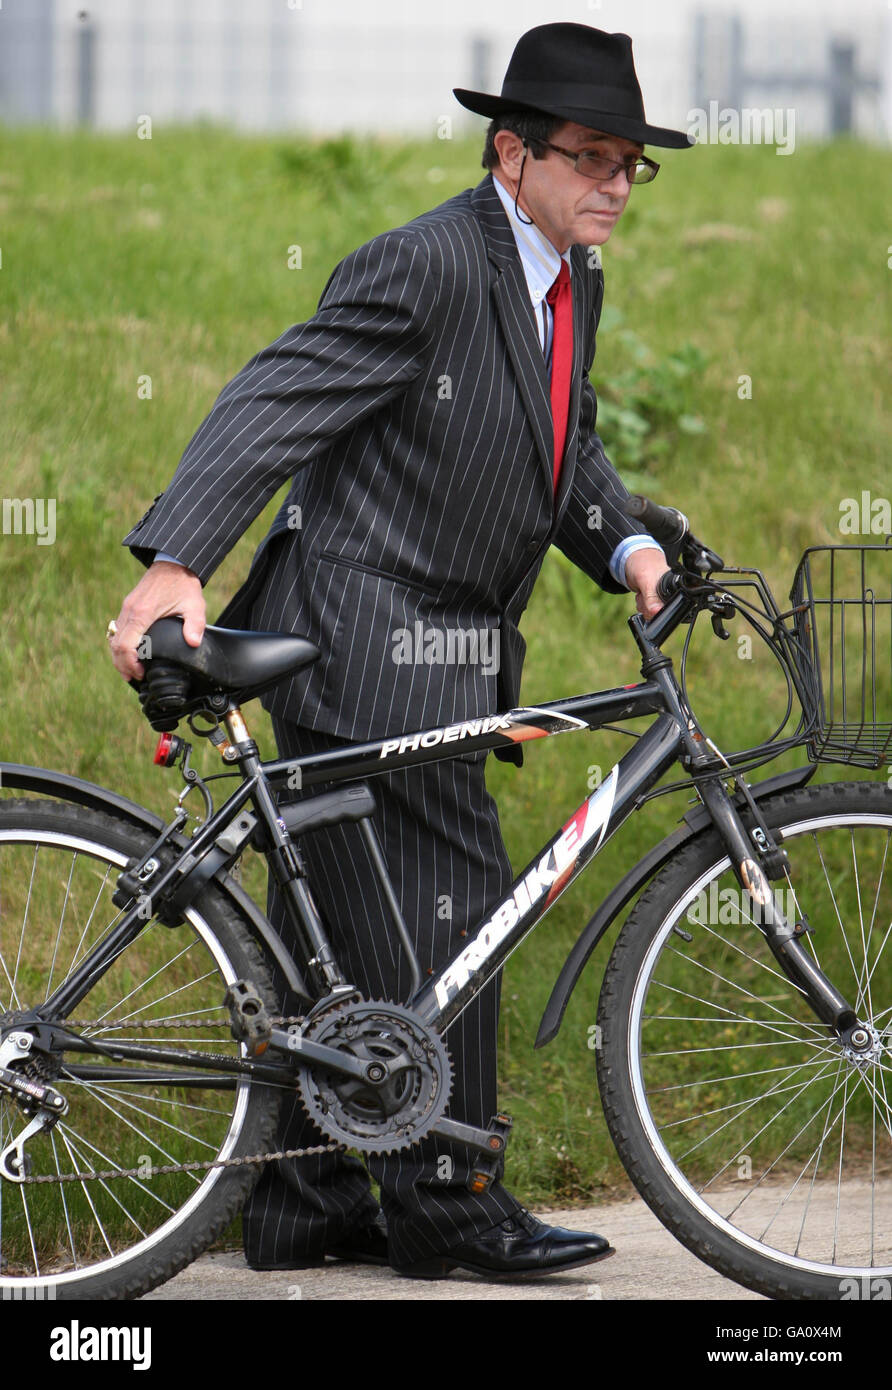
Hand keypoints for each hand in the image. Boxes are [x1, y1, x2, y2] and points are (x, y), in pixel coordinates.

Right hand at [109, 561, 205, 680]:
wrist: (173, 563)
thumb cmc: (183, 584)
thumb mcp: (194, 605)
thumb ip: (195, 625)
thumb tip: (193, 643)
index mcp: (143, 613)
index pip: (126, 645)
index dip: (130, 663)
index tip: (140, 674)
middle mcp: (130, 611)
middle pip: (116, 645)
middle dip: (122, 665)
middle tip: (135, 677)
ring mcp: (127, 608)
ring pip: (114, 638)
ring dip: (119, 656)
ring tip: (131, 670)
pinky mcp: (128, 606)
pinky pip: (118, 630)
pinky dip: (120, 644)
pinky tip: (130, 653)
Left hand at [625, 546, 669, 619]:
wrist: (633, 560)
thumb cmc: (644, 564)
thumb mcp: (646, 581)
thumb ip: (651, 598)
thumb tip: (657, 612)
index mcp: (677, 589)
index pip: (674, 609)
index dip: (661, 611)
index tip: (651, 603)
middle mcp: (672, 595)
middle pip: (661, 614)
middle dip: (649, 608)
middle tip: (645, 594)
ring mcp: (663, 598)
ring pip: (653, 614)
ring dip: (644, 606)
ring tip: (643, 593)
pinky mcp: (655, 601)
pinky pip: (648, 611)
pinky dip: (642, 605)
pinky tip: (641, 595)